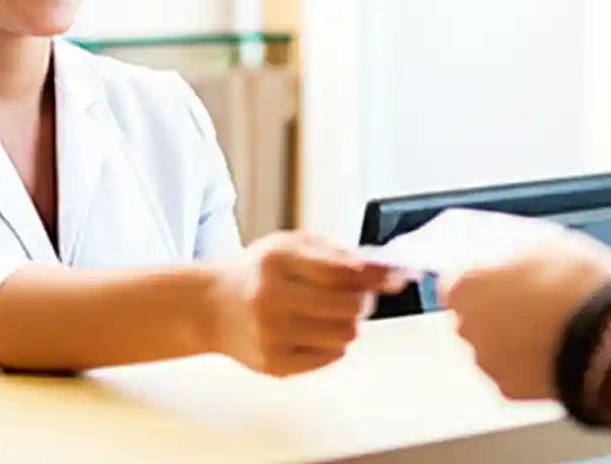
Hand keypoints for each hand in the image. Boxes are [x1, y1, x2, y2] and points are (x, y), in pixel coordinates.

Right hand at [207, 231, 391, 376]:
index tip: (398, 275)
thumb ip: (339, 254)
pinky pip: (331, 357)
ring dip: (351, 322)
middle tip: (358, 294)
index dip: (378, 274)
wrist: (212, 306)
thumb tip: (388, 270)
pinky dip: (334, 342)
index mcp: (277, 260)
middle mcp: (270, 298)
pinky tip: (315, 329)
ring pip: (346, 334)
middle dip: (364, 299)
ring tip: (333, 311)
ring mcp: (270, 335)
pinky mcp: (273, 365)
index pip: (344, 271)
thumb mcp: (292, 245)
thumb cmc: (260, 272)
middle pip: (351, 306)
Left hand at [441, 230, 610, 399]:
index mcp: (464, 280)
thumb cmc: (580, 281)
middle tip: (533, 297)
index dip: (480, 273)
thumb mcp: (536, 238)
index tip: (500, 274)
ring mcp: (485, 358)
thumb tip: (483, 242)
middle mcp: (465, 322)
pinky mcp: (508, 389)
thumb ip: (498, 243)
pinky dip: (526, 361)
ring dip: (510, 334)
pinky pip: (511, 370)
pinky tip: (554, 347)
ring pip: (490, 342)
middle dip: (494, 304)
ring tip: (551, 323)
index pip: (453, 275)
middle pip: (471, 310)